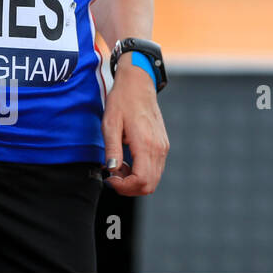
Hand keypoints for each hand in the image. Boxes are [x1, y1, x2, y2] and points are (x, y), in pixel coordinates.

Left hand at [102, 55, 168, 195]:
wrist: (138, 85)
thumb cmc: (122, 102)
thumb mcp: (110, 124)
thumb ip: (112, 149)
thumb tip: (111, 169)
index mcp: (146, 143)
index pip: (141, 180)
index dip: (123, 187)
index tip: (109, 178)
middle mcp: (159, 147)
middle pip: (150, 185)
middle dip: (129, 187)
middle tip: (112, 176)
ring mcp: (163, 146)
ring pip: (154, 179)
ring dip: (135, 180)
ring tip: (118, 167)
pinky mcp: (162, 144)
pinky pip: (155, 168)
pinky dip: (141, 172)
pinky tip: (127, 161)